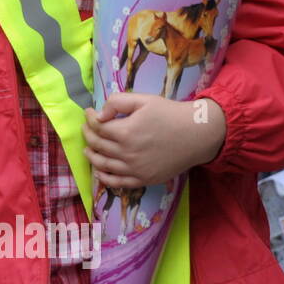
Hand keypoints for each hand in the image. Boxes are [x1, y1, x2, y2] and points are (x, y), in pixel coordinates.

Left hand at [83, 93, 225, 188]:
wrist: (197, 135)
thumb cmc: (170, 114)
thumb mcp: (143, 100)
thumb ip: (118, 103)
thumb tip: (98, 115)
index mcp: (125, 132)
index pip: (97, 127)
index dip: (89, 118)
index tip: (88, 113)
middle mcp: (127, 153)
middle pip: (98, 145)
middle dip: (88, 134)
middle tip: (86, 128)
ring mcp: (134, 169)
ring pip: (103, 164)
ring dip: (91, 156)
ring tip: (87, 149)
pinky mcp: (143, 179)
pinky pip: (117, 182)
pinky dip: (104, 178)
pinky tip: (99, 171)